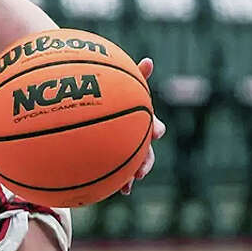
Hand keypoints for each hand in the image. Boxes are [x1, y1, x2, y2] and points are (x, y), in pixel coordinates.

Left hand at [123, 57, 164, 194]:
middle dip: (145, 161)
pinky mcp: (114, 157)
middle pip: (147, 151)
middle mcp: (137, 136)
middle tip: (140, 171)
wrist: (95, 111)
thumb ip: (134, 77)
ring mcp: (127, 148)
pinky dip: (117, 180)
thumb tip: (150, 61)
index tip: (155, 132)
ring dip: (133, 174)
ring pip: (133, 164)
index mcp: (140, 120)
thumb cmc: (112, 94)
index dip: (155, 129)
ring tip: (129, 184)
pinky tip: (116, 190)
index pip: (152, 125)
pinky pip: (117, 171)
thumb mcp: (119, 85)